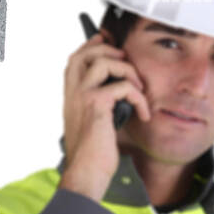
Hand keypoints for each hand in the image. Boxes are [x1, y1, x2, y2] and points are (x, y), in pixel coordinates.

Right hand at [58, 31, 150, 201]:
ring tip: (139, 90)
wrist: (86, 172)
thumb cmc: (91, 153)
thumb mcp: (91, 123)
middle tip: (127, 63)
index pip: (75, 59)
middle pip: (86, 53)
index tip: (107, 42)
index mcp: (70, 96)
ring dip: (128, 71)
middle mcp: (73, 93)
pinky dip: (140, 99)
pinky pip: (124, 87)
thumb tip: (118, 92)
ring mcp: (82, 97)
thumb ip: (98, 105)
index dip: (91, 46)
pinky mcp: (97, 105)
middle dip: (110, 51)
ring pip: (104, 62)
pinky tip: (143, 114)